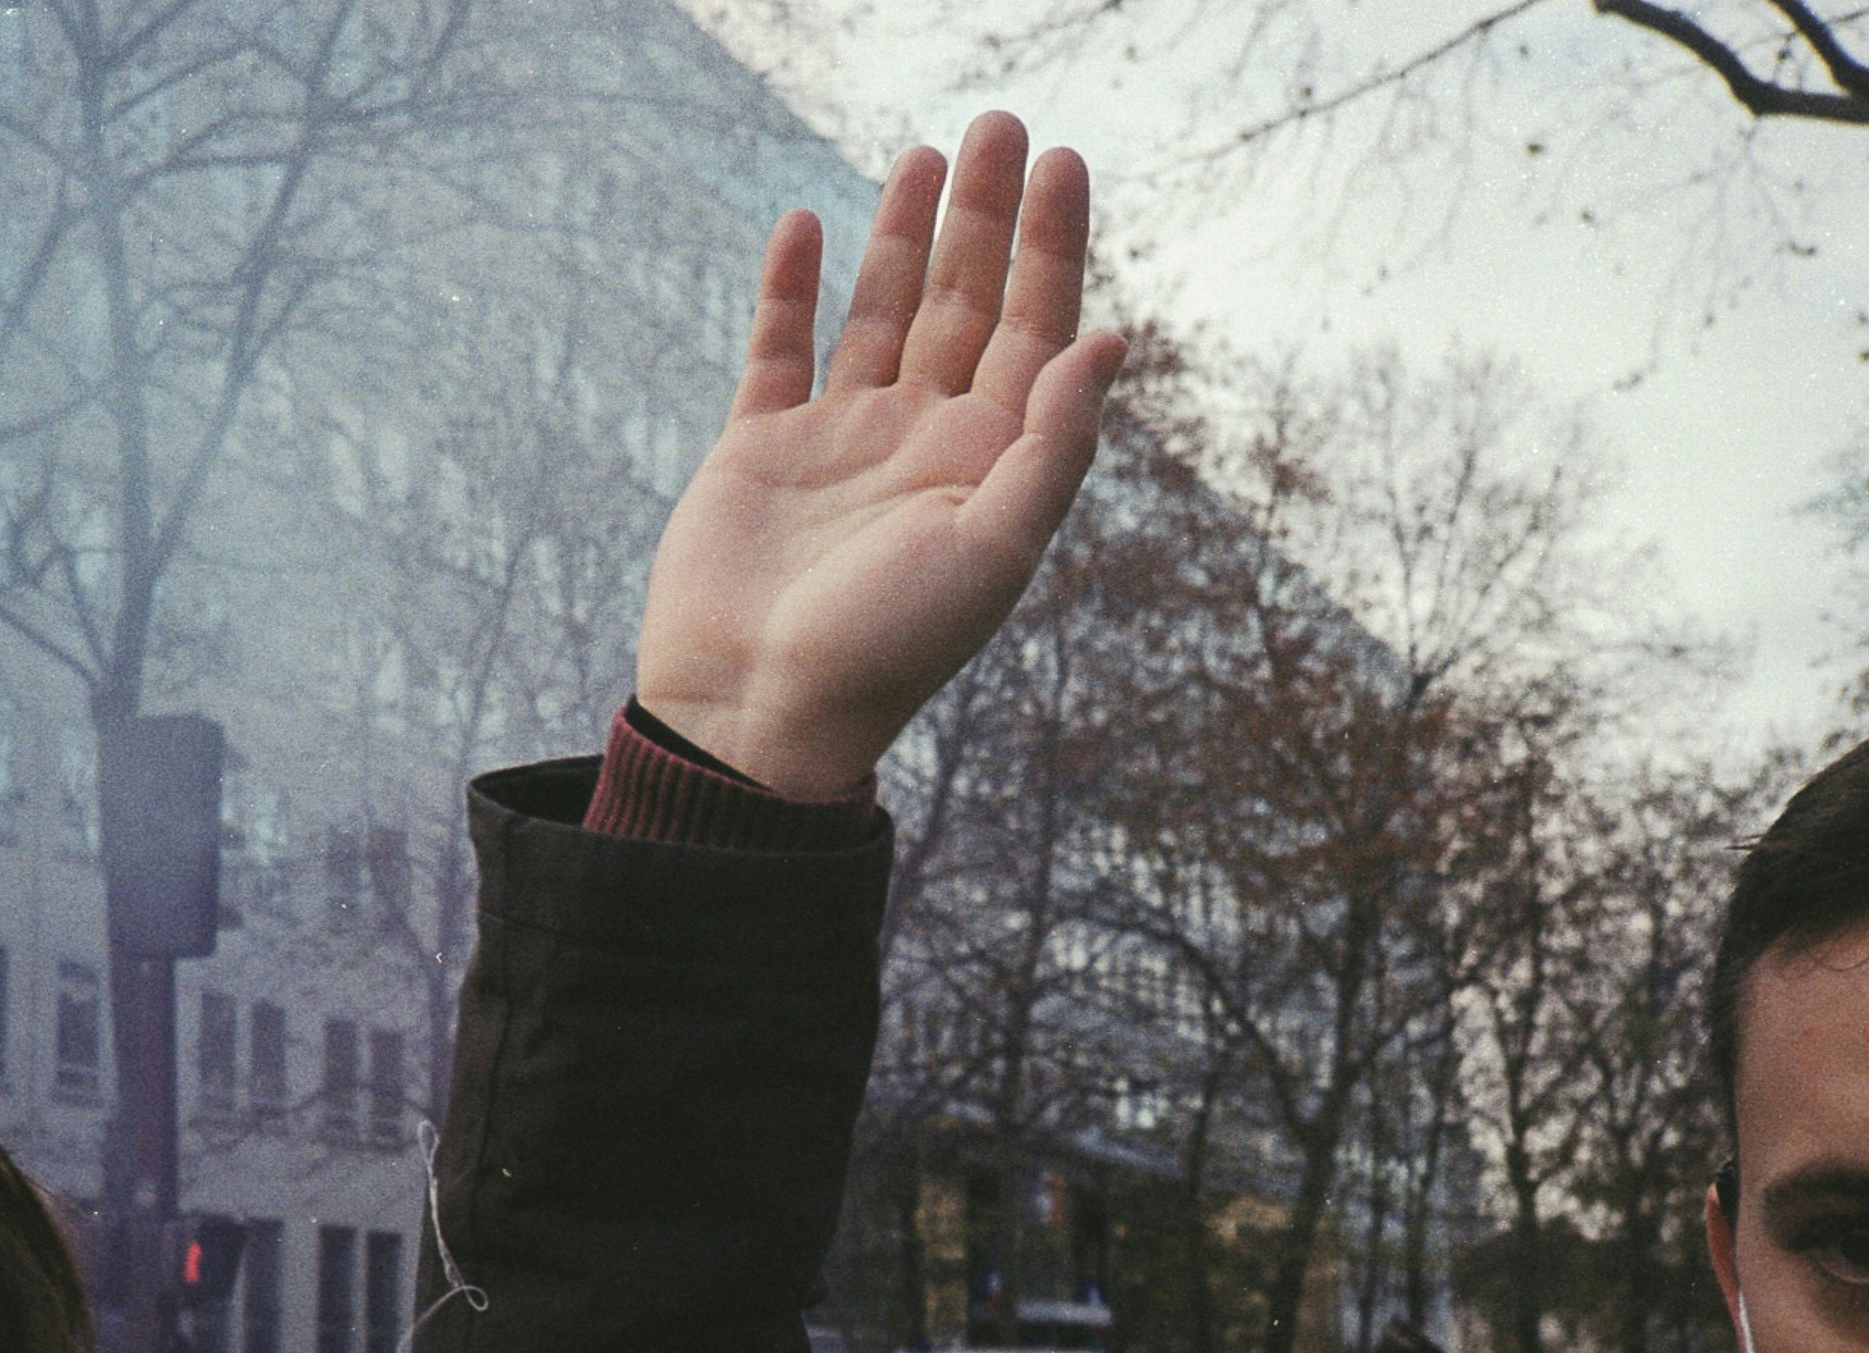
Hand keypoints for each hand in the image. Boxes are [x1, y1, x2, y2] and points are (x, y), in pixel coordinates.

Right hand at [636, 113, 1124, 797]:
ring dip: (904, 235)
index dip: (1052, 247)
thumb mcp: (991, 554)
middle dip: (986, 216)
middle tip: (1001, 123)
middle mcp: (920, 442)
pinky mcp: (760, 450)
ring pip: (882, 312)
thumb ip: (1052, 447)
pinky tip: (803, 224)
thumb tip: (1110, 340)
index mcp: (986, 466)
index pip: (1036, 332)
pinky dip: (790, 288)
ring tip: (926, 153)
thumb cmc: (884, 652)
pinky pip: (780, 350)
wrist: (757, 712)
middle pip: (967, 304)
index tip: (1063, 163)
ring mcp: (839, 441)